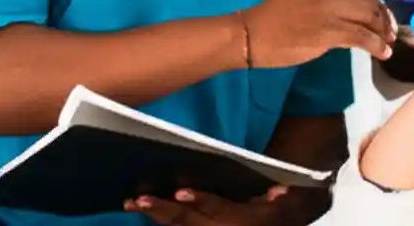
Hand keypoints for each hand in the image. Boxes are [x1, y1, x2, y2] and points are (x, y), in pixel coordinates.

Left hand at [125, 186, 306, 225]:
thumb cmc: (273, 218)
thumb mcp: (280, 208)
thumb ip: (279, 199)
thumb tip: (280, 191)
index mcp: (236, 219)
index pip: (215, 207)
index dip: (199, 200)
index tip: (181, 191)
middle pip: (186, 219)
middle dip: (163, 209)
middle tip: (140, 200)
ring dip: (154, 215)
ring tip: (133, 203)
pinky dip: (159, 222)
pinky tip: (140, 211)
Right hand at [242, 0, 396, 67]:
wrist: (252, 34)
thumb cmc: (277, 17)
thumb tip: (360, 12)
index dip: (376, 6)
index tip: (383, 19)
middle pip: (369, 3)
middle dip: (383, 20)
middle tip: (391, 33)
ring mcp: (331, 8)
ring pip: (369, 19)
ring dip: (383, 34)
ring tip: (388, 45)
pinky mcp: (330, 30)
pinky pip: (362, 37)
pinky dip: (377, 46)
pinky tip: (382, 53)